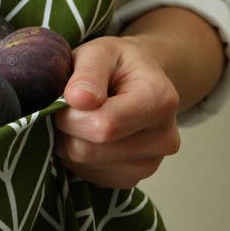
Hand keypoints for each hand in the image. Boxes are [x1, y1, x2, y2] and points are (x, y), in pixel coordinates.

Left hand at [54, 36, 180, 188]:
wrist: (137, 80)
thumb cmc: (115, 64)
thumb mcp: (99, 52)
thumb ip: (88, 72)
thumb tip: (78, 99)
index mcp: (160, 101)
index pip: (103, 126)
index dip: (70, 115)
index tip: (66, 97)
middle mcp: (163, 139)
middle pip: (89, 150)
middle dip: (66, 129)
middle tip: (69, 107)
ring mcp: (150, 164)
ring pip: (84, 165)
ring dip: (68, 142)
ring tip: (80, 118)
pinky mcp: (131, 178)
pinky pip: (87, 175)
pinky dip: (76, 157)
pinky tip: (86, 135)